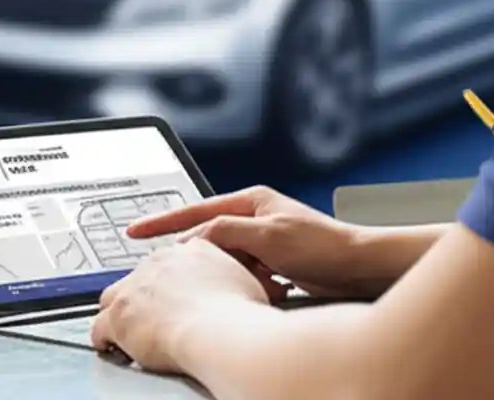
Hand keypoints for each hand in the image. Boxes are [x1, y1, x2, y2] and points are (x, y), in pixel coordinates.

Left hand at [90, 239, 271, 372]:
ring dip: (120, 314)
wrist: (222, 331)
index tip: (174, 296)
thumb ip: (234, 277)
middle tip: (154, 318)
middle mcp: (160, 262)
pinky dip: (105, 339)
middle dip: (145, 297)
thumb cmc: (241, 314)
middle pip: (141, 276)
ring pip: (114, 297)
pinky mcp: (119, 314)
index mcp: (193, 250)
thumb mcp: (247, 281)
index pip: (172, 262)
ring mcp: (135, 286)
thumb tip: (242, 287)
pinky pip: (99, 327)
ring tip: (129, 332)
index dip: (171, 283)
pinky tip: (114, 348)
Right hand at [128, 185, 377, 298]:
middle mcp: (254, 216)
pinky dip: (240, 283)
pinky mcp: (271, 261)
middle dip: (197, 255)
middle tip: (176, 270)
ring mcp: (262, 239)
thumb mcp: (267, 235)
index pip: (196, 210)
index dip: (162, 222)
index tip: (135, 231)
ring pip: (224, 258)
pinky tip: (250, 292)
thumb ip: (226, 233)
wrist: (358, 267)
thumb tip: (192, 240)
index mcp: (251, 201)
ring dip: (223, 273)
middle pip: (207, 236)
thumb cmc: (322, 246)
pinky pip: (242, 272)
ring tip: (228, 282)